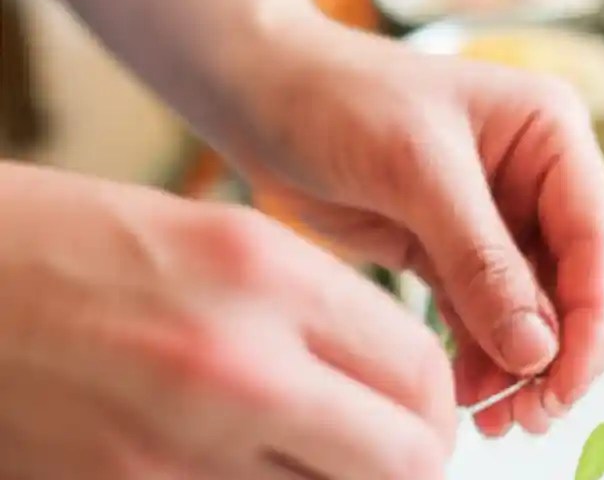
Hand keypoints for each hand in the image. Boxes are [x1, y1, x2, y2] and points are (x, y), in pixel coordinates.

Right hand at [0, 163, 455, 479]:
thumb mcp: (215, 239)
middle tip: (391, 451)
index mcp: (267, 275)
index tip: (422, 409)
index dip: (437, 401)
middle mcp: (237, 367)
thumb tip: (394, 378)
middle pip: (404, 459)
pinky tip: (247, 469)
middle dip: (411, 459)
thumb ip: (315, 308)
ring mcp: (180, 452)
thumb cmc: (74, 246)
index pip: (421, 369)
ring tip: (316, 457)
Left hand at [230, 22, 603, 437]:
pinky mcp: (453, 249)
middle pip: (581, 279)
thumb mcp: (416, 171)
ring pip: (538, 308)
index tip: (565, 382)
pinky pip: (488, 315)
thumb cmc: (339, 98)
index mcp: (551, 133)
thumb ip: (481, 261)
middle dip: (563, 350)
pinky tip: (465, 395)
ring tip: (494, 420)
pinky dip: (484, 357)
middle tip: (532, 415)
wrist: (260, 94)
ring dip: (524, 365)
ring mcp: (499, 216)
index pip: (596, 235)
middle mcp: (538, 174)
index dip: (591, 316)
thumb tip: (537, 351)